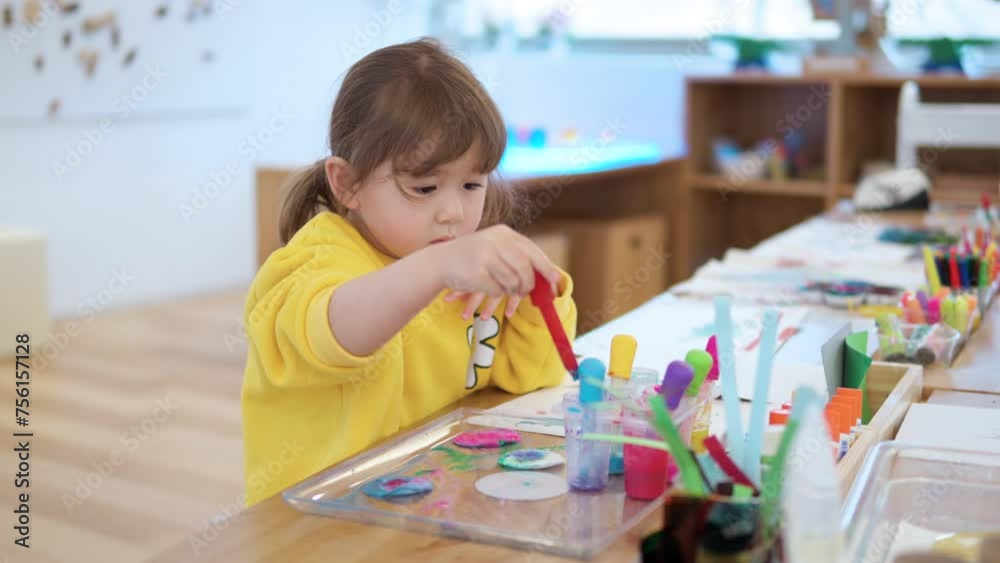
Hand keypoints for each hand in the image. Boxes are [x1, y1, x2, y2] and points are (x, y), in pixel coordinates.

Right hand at [432, 225, 560, 319]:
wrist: (440, 261)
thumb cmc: (473, 257)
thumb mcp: (496, 248)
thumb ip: (519, 257)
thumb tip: (549, 275)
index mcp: (503, 233)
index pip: (532, 252)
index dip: (545, 268)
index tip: (554, 281)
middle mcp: (495, 241)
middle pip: (525, 269)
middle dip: (529, 284)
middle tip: (527, 293)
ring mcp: (484, 256)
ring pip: (512, 282)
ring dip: (510, 291)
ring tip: (502, 288)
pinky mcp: (475, 273)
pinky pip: (496, 290)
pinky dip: (495, 294)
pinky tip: (487, 288)